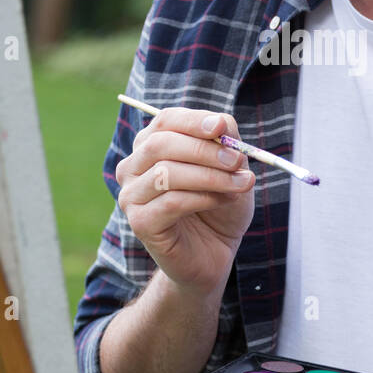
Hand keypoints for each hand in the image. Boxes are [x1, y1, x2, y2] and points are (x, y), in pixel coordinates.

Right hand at [115, 107, 255, 295]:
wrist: (213, 252)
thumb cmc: (219, 205)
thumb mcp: (230, 167)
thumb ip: (224, 141)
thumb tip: (221, 122)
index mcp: (150, 146)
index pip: (164, 121)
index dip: (193, 120)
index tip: (221, 126)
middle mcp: (133, 168)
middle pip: (161, 144)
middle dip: (204, 149)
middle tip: (238, 159)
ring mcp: (131, 196)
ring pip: (166, 173)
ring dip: (210, 176)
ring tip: (240, 184)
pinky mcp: (140, 222)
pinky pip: (170, 202)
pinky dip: (203, 198)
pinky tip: (223, 201)